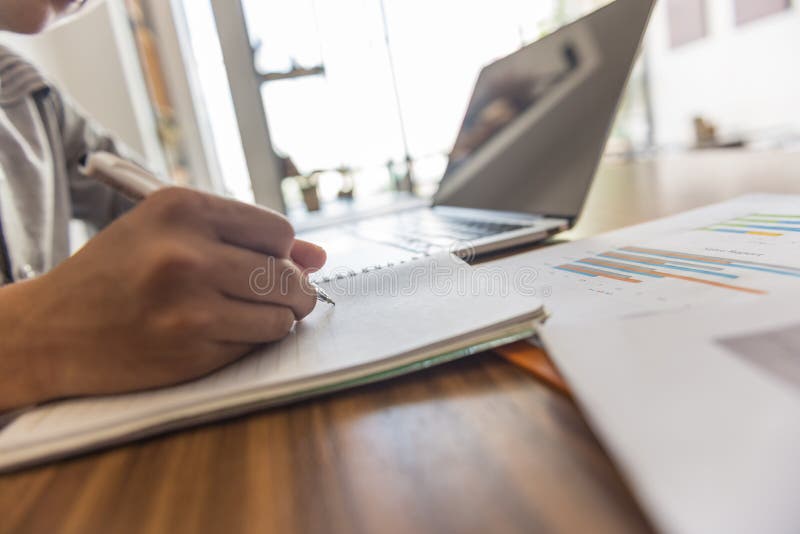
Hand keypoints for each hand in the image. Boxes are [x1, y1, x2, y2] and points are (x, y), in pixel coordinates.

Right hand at [0, 187, 325, 410]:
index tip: (265, 261)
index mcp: (181, 208)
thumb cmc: (117, 272)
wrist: (50, 330)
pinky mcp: (191, 352)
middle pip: (287, 274)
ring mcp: (190, 307)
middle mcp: (186, 253)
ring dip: (277, 317)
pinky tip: (222, 332)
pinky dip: (251, 340)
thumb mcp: (169, 233)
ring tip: (247, 313)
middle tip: (279, 296)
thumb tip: (319, 256)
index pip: (278, 230)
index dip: (280, 250)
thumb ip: (246, 238)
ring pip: (282, 314)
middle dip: (293, 289)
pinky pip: (257, 344)